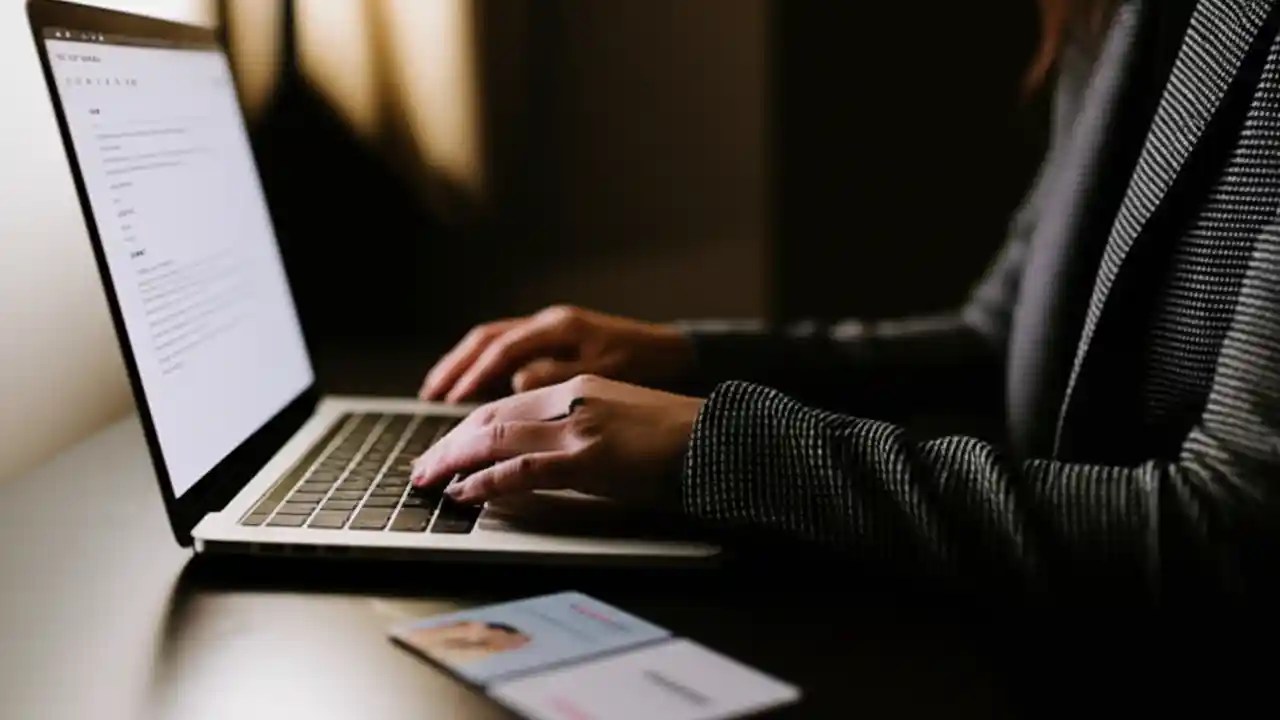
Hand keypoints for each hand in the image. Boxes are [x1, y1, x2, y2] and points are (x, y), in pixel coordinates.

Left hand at [410, 375, 703, 508]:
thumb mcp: (618, 423)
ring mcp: (579, 427)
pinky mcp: (588, 458)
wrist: (721, 439)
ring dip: (454, 461)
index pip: (506, 404)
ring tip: (428, 481)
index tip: (444, 448)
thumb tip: (538, 457)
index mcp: (580, 388)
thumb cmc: (678, 439)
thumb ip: (578, 431)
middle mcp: (572, 399)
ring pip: (496, 437)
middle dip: (448, 444)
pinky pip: (521, 468)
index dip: (467, 428)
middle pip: (491, 417)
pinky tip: (466, 493)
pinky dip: (486, 482)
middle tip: (421, 468)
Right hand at [419, 305, 693, 401]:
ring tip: (438, 392)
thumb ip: (558, 376)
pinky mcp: (554, 343)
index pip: (502, 349)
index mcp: (559, 327)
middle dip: (454, 367)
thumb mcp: (605, 372)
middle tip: (429, 395)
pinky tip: (472, 391)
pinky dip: (484, 368)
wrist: (676, 353)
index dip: (473, 376)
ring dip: (463, 366)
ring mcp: (550, 330)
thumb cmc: (645, 365)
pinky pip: (508, 351)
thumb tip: (515, 381)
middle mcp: (549, 323)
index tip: (449, 401)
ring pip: (492, 342)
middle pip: (486, 339)